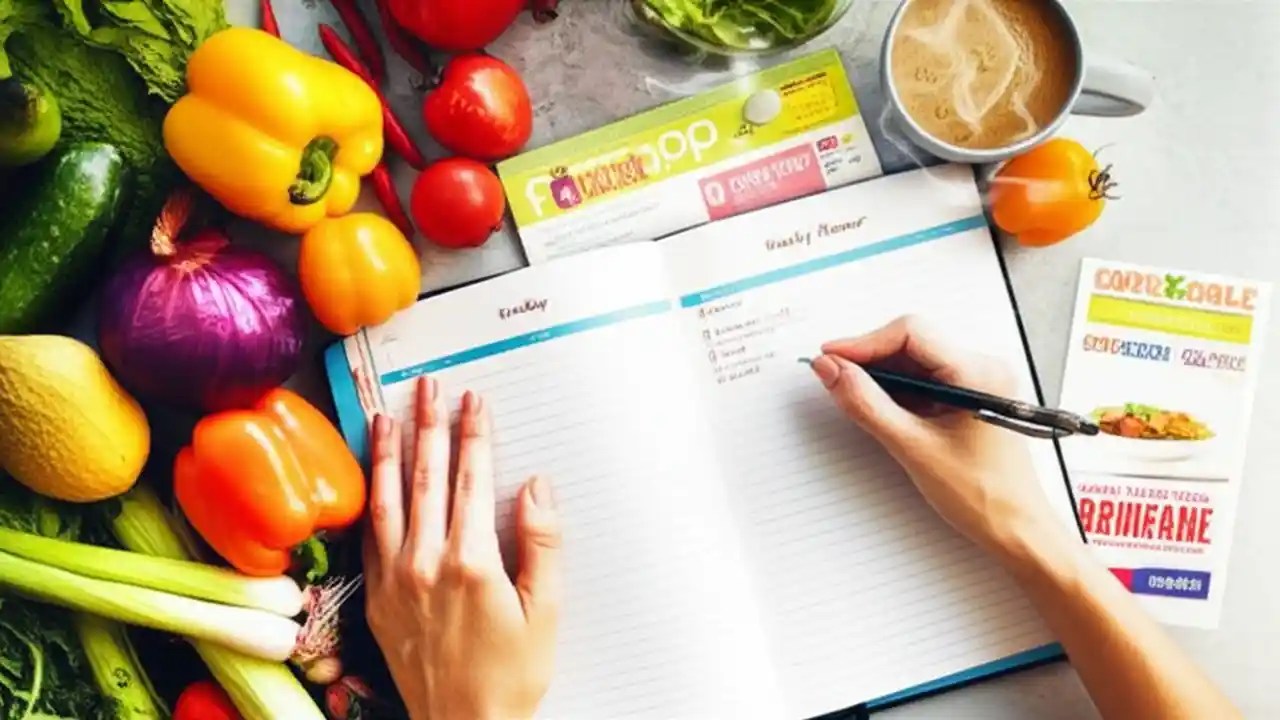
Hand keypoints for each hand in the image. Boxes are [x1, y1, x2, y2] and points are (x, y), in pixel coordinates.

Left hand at [363, 377, 561, 719]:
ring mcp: (396, 579)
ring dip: (389, 453)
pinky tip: (372, 477)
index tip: (472, 400)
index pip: (471, 480)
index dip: (472, 434)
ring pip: (389, 499)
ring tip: (387, 416)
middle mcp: (426, 563)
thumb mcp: (546, 610)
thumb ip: (541, 543)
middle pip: (428, 478)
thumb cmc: (513, 674)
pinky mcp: (377, 597)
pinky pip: (371, 535)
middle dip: (429, 425)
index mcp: (471, 562)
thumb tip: (536, 487)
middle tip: (428, 387)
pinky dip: (372, 498)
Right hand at [810, 316, 1070, 559]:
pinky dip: (897, 390)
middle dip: (869, 358)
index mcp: (978, 372)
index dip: (864, 342)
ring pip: (915, 361)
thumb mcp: (912, 447)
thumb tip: (832, 371)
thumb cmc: (983, 496)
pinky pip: (926, 380)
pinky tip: (879, 408)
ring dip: (881, 375)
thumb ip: (866, 404)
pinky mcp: (970, 398)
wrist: (1017, 530)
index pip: (910, 333)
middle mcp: (983, 368)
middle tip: (833, 377)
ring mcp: (978, 382)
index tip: (831, 358)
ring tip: (852, 395)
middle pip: (911, 342)